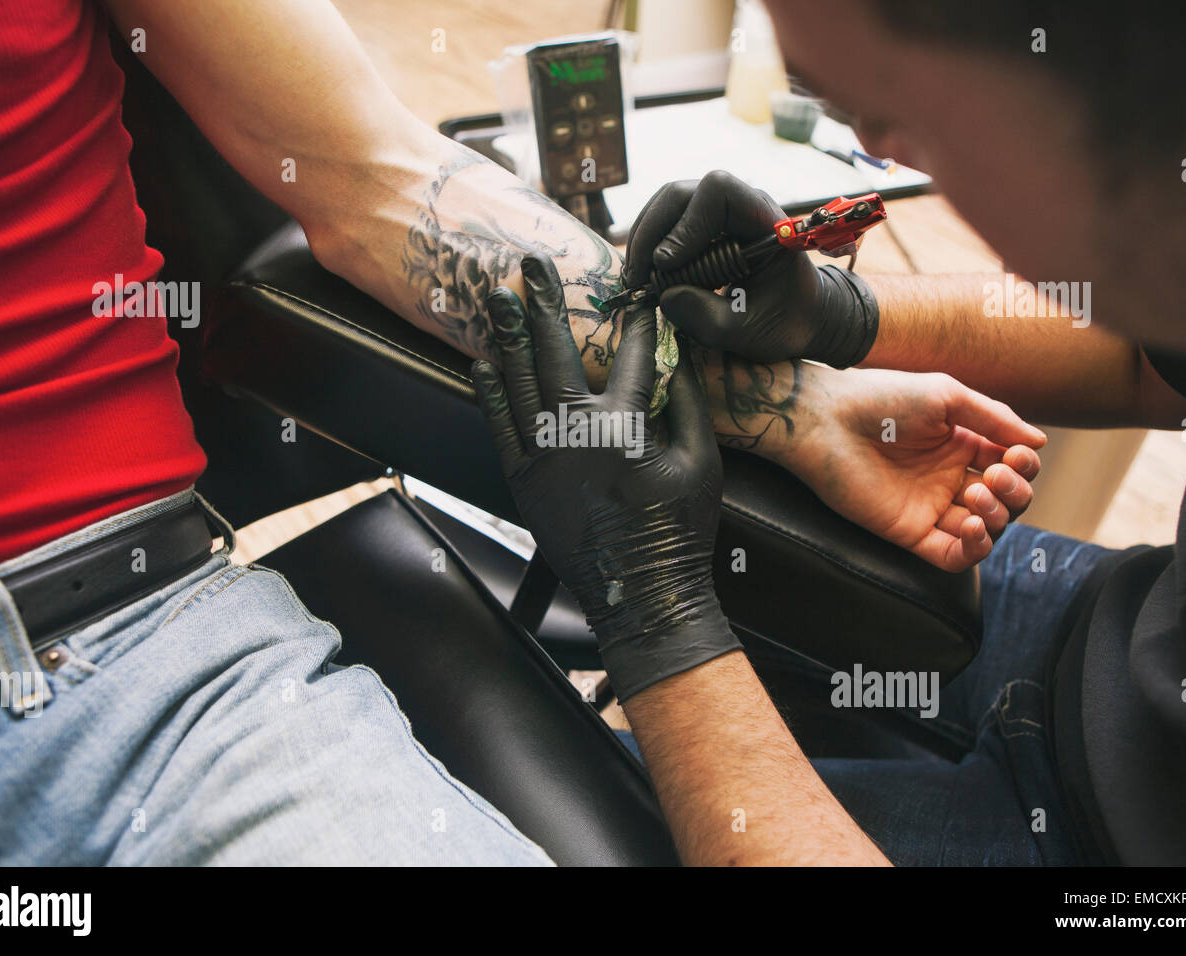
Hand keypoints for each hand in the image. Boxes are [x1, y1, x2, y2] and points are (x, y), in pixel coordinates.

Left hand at [471, 253, 740, 699]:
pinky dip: (490, 394)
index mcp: (624, 427)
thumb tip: (680, 360)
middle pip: (555, 352)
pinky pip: (499, 428)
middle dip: (543, 302)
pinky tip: (482, 364)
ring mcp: (542, 457)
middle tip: (531, 265)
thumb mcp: (703, 466)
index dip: (639, 323)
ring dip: (508, 336)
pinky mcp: (523, 481)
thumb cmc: (678, 533)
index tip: (638, 297)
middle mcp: (574, 434)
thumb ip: (691, 406)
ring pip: (518, 382)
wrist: (640, 595)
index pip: (633, 358)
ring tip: (499, 298)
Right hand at [624, 170, 878, 367]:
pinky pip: (667, 221)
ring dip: (644, 238)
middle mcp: (740, 206)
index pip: (718, 192)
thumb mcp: (748, 332)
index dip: (687, 224)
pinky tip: (645, 273)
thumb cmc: (785, 321)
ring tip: (637, 278)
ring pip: (668, 204)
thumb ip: (707, 317)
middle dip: (651, 231)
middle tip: (638, 277)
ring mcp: (719, 213)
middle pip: (681, 193)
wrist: (801, 316)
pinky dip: (649, 245)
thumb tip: (665, 295)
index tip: (668, 265)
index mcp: (763, 220)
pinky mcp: (702, 227)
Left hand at [785, 368, 1045, 571]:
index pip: (1013, 466)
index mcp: (962, 445)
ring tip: (978, 493)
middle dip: (1015, 493)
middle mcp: (950, 478)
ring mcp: (931, 507)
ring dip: (998, 517)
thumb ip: (994, 418)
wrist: (828, 420)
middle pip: (1006, 502)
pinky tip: (973, 525)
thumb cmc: (881, 398)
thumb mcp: (947, 397)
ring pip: (987, 531)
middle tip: (994, 474)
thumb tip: (1038, 442)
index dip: (1024, 466)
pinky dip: (975, 548)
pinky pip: (953, 557)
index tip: (1016, 455)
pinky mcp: (909, 532)